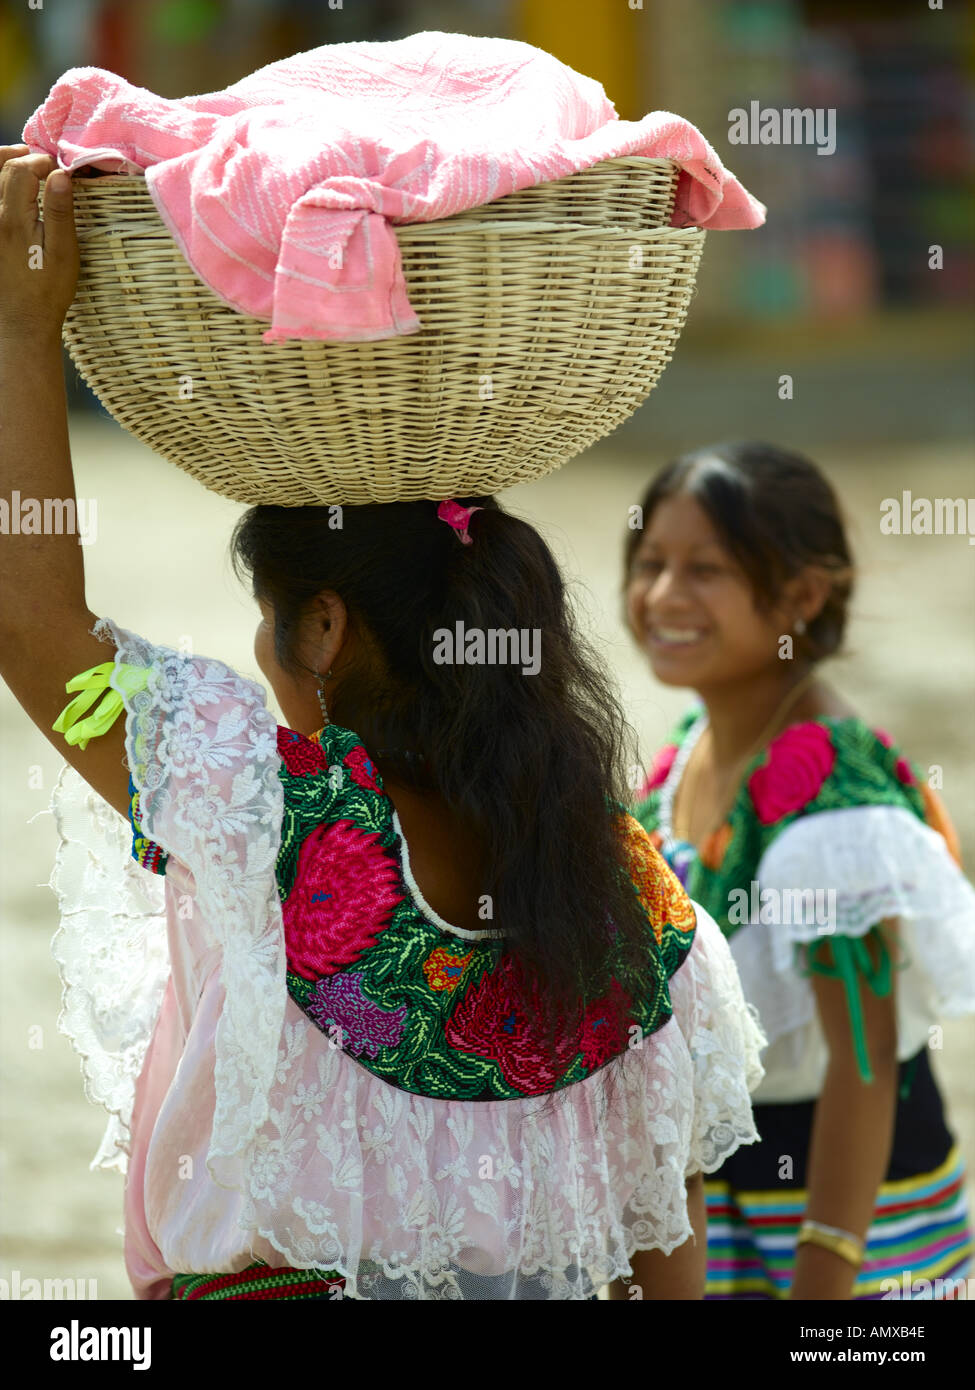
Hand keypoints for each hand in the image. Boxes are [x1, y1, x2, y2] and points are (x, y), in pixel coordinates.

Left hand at [0, 144, 77, 340]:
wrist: (22, 319)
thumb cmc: (48, 290)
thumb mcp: (63, 253)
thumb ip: (59, 212)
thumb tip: (60, 175)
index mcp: (14, 220)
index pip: (21, 170)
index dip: (42, 161)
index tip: (60, 169)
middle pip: (0, 167)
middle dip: (22, 158)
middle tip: (43, 162)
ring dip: (6, 165)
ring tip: (25, 167)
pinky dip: (0, 185)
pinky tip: (12, 189)